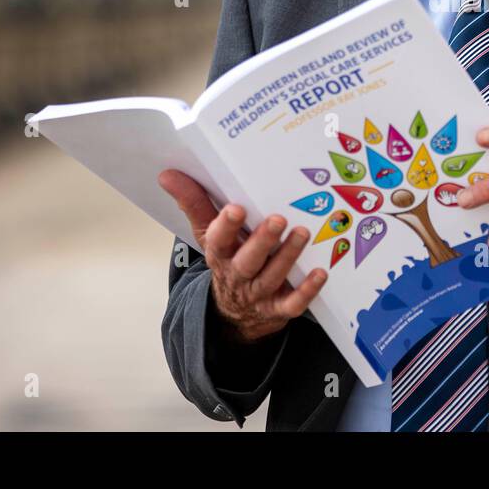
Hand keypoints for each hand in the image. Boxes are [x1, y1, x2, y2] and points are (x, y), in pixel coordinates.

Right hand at [159, 169, 327, 342]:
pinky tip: (321, 273)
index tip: (236, 209)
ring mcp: (258, 294)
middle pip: (247, 261)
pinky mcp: (278, 309)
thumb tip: (167, 174)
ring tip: (302, 233)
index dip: (226, 226)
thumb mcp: (209, 234)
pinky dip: (307, 290)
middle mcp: (237, 275)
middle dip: (262, 241)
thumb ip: (195, 203)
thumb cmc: (228, 260)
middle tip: (279, 219)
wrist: (235, 313)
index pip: (217, 240)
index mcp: (219, 254)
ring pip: (272, 277)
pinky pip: (293, 303)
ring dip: (288, 256)